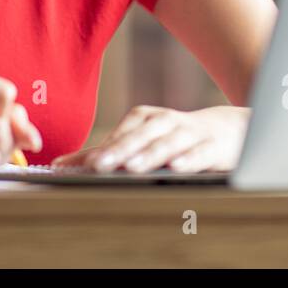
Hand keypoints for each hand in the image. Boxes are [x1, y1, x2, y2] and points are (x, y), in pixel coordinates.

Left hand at [52, 105, 247, 172]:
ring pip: (167, 144)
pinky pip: (199, 154)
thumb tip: (60, 165)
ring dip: (149, 155)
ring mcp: (189, 133)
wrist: (227, 130)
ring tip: (132, 168)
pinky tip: (177, 168)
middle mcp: (165, 122)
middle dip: (119, 151)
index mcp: (145, 118)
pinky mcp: (212, 147)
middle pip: (139, 137)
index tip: (85, 165)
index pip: (121, 133)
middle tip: (99, 166)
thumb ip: (104, 152)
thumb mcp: (141, 139)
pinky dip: (188, 160)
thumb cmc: (175, 137)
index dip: (103, 148)